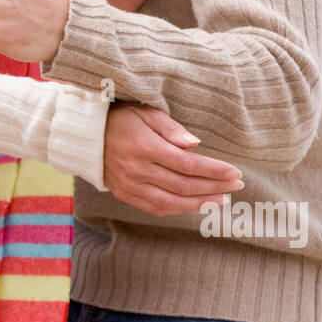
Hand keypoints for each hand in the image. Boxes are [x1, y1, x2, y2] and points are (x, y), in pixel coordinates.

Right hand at [103, 102, 243, 214]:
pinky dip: (178, 209)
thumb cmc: (119, 118)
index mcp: (145, 147)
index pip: (187, 164)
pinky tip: (196, 205)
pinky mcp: (126, 195)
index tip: (234, 172)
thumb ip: (170, 128)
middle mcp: (138, 170)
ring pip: (172, 202)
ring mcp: (131, 185)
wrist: (85, 135)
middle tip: (236, 185)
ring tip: (222, 199)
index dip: (213, 170)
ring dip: (200, 203)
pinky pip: (155, 208)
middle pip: (184, 185)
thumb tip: (195, 144)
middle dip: (214, 186)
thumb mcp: (144, 112)